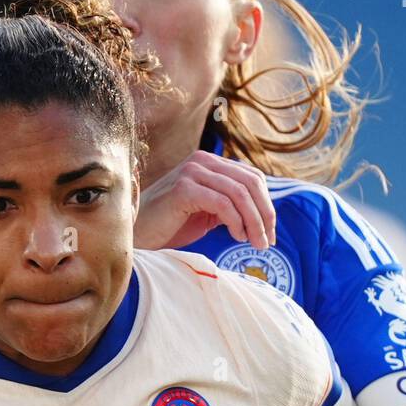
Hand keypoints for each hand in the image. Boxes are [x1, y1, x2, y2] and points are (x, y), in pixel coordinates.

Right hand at [134, 151, 276, 251]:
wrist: (136, 235)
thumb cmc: (169, 227)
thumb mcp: (207, 213)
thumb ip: (230, 206)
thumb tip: (263, 217)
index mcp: (209, 163)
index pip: (251, 177)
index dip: (266, 205)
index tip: (269, 233)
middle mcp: (202, 161)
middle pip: (250, 183)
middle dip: (264, 215)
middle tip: (267, 242)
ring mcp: (192, 172)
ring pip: (239, 193)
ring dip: (254, 222)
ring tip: (255, 244)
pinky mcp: (184, 189)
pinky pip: (222, 203)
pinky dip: (235, 221)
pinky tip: (237, 236)